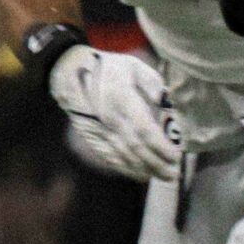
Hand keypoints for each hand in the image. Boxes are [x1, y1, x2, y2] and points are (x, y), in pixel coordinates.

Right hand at [50, 44, 180, 181]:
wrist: (68, 73)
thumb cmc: (106, 67)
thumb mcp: (133, 67)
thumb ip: (153, 86)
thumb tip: (168, 105)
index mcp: (122, 100)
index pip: (144, 130)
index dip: (160, 146)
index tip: (176, 156)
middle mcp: (110, 118)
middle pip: (135, 147)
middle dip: (156, 163)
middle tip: (174, 175)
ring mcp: (99, 129)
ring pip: (123, 155)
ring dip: (143, 169)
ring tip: (162, 177)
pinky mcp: (92, 136)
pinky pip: (109, 155)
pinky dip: (125, 167)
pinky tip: (139, 174)